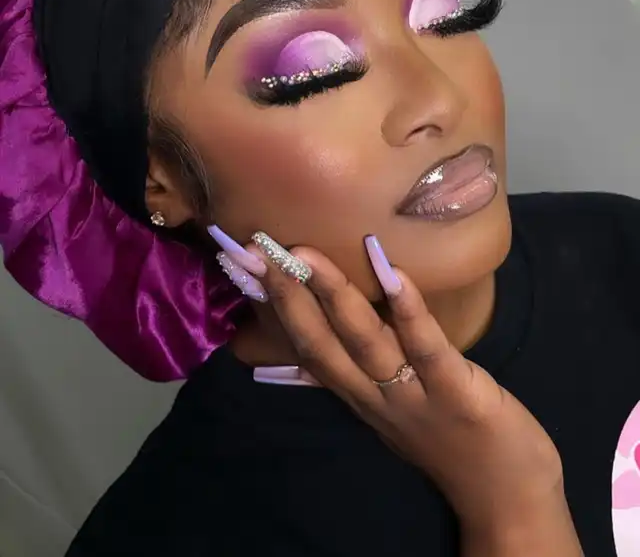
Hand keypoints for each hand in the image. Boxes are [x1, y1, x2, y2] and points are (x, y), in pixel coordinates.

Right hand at [218, 230, 579, 548]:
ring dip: (333, 295)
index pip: (305, 345)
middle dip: (287, 294)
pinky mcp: (456, 391)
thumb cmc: (449, 440)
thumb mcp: (390, 410)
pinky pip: (426, 347)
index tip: (243, 265)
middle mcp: (374, 394)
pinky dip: (407, 310)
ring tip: (306, 253)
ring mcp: (413, 394)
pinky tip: (391, 272)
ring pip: (363, 342)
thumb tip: (313, 348)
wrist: (505, 497)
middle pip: (321, 342)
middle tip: (256, 249)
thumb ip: (355, 375)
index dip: (273, 305)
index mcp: (359, 393)